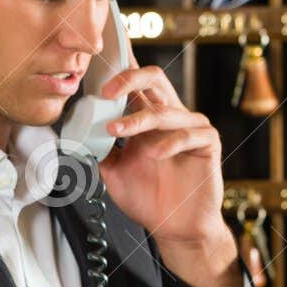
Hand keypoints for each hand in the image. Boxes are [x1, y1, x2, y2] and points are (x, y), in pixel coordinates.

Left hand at [95, 65, 247, 286]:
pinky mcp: (207, 143)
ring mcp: (190, 128)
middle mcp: (169, 117)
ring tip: (115, 131)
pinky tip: (154, 154)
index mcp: (146, 118)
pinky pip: (190, 135)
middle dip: (129, 79)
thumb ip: (100, 147)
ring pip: (165, 110)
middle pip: (154, 80)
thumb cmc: (148, 198)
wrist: (174, 228)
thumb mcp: (114, 171)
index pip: (134, 84)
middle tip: (105, 92)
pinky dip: (170, 143)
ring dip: (137, 119)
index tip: (99, 58)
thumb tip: (79, 131)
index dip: (121, 65)